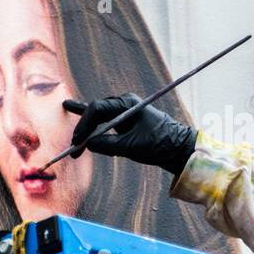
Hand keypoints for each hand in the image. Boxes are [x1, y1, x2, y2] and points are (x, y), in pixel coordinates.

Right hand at [63, 94, 196, 175]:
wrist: (179, 149)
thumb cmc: (160, 144)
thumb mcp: (132, 146)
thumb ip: (109, 145)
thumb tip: (88, 144)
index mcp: (128, 104)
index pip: (98, 109)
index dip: (85, 124)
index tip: (78, 140)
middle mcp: (125, 105)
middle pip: (96, 112)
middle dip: (84, 129)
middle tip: (74, 145)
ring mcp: (125, 113)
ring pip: (99, 118)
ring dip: (88, 130)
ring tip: (74, 138)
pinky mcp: (126, 123)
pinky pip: (106, 123)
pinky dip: (95, 129)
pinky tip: (78, 121)